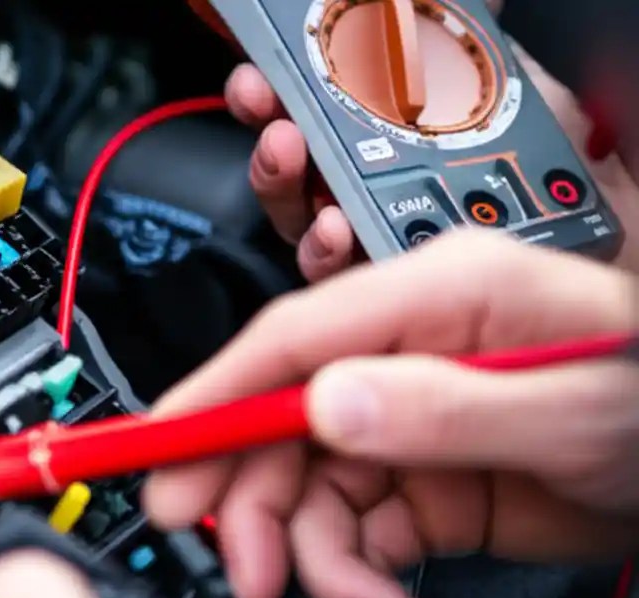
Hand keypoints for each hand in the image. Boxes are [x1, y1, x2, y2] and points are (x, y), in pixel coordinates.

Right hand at [144, 230, 638, 597]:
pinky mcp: (420, 484)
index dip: (214, 393)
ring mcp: (408, 422)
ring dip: (317, 561)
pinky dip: (365, 587)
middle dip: (253, 499)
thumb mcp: (572, 407)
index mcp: (437, 299)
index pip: (293, 339)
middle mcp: (406, 355)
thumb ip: (448, 407)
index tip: (158, 448)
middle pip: (281, 421)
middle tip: (244, 566)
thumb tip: (329, 405)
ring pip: (310, 490)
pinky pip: (356, 535)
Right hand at [225, 0, 638, 280]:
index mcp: (392, 136)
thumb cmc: (573, 168)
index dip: (278, 92)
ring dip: (284, 187)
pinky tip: (334, 226)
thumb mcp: (518, 85)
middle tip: (266, 106)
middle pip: (294, 168)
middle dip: (269, 131)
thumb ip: (466, 39)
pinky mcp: (391, 292)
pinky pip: (338, 279)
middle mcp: (374, 190)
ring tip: (290, 153)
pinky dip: (324, 252)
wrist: (609, 237)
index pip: (314, 111)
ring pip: (300, 220)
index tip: (259, 74)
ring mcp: (378, 243)